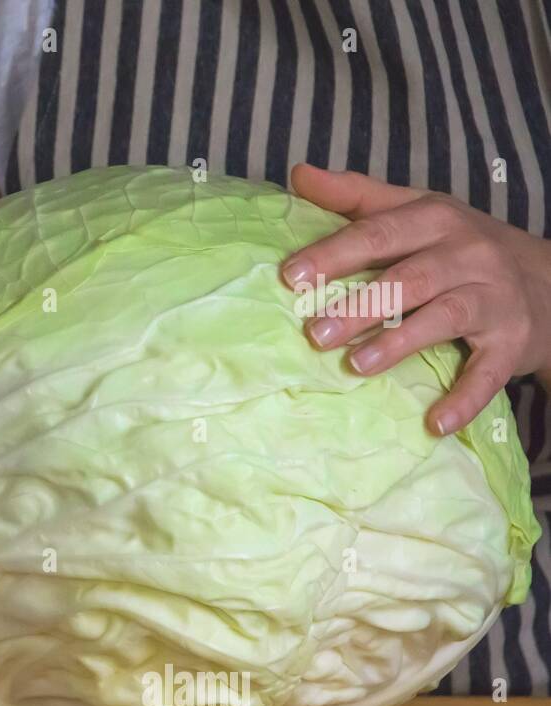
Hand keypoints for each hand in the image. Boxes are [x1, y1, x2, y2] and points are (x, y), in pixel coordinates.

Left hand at [281, 163, 550, 434]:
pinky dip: (463, 398)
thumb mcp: (414, 212)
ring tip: (355, 366)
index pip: (378, 234)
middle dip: (360, 306)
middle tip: (312, 334)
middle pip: (408, 279)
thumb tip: (298, 173)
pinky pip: (488, 373)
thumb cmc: (457, 246)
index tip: (289, 278)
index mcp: (434, 219)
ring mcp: (494, 297)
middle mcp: (467, 254)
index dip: (333, 255)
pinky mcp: (512, 341)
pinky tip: (433, 422)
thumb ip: (356, 197)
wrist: (549, 280)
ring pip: (445, 317)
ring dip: (399, 343)